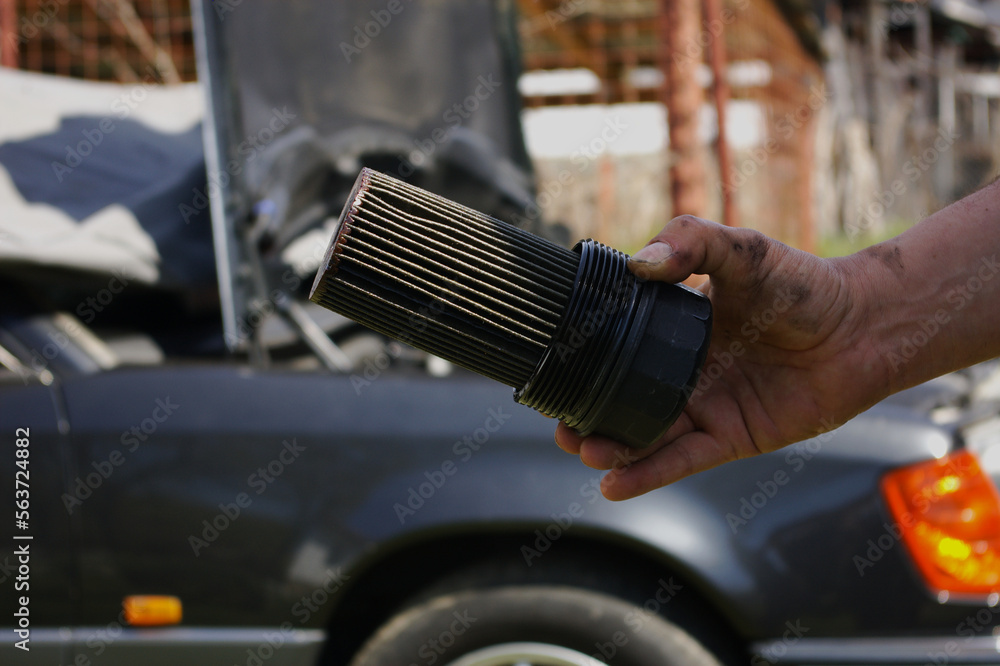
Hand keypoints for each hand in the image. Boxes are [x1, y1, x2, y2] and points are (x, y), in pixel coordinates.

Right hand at [555, 215, 889, 499]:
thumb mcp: (741, 250)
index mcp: (678, 328)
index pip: (622, 346)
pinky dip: (649, 473)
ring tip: (583, 448)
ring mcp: (707, 406)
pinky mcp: (731, 437)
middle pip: (625, 398)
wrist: (864, 326)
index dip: (588, 360)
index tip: (556, 368)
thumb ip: (690, 242)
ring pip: (648, 434)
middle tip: (560, 423)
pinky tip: (614, 484)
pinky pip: (683, 459)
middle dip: (589, 414)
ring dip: (613, 447)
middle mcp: (686, 370)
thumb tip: (638, 264)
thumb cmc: (804, 284)